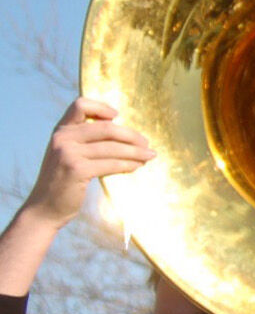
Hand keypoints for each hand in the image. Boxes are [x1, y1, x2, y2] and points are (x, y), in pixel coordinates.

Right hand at [21, 97, 151, 229]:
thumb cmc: (63, 181)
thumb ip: (85, 141)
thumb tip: (123, 134)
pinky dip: (128, 164)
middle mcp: (62, 138)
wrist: (45, 207)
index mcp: (61, 131)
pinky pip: (111, 164)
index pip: (80, 105)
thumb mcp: (68, 154)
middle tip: (146, 144)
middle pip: (106, 128)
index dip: (101, 107)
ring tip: (149, 156)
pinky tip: (137, 166)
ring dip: (136, 152)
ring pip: (112, 147)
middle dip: (131, 135)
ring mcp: (68, 153)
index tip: (117, 116)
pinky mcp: (77, 170)